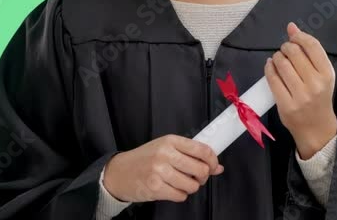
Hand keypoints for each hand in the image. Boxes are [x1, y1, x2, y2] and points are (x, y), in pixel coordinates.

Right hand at [102, 135, 224, 202]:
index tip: (214, 166)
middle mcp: (165, 154)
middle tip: (197, 177)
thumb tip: (217, 167)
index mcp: (170, 141)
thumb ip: (190, 155)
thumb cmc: (144, 159)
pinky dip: (180, 195)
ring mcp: (159, 171)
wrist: (119, 172)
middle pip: (200, 169)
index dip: (213, 160)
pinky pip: (180, 195)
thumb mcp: (166, 149)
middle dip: (202, 176)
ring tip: (181, 183)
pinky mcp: (155, 187)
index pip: (202, 149)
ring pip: (192, 185)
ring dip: (190, 187)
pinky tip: (172, 189)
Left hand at [265, 22, 336, 159]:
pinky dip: (269, 69)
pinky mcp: (286, 105)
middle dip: (285, 47)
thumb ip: (309, 51)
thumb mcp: (322, 74)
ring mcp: (300, 95)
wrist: (316, 127)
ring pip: (281, 64)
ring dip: (276, 57)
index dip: (299, 36)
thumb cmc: (319, 96)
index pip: (312, 46)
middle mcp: (315, 84)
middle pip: (294, 53)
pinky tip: (270, 67)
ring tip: (278, 59)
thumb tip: (291, 26)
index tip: (293, 36)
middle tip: (284, 51)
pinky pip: (272, 79)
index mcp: (327, 74)